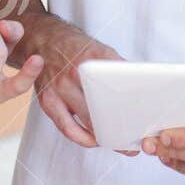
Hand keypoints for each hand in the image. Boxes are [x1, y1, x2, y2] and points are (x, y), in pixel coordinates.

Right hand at [18, 13, 126, 151]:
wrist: (43, 40)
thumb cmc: (75, 47)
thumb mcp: (101, 49)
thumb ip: (118, 68)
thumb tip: (139, 89)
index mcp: (93, 58)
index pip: (118, 86)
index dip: (131, 107)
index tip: (141, 121)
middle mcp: (75, 73)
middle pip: (103, 109)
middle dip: (119, 128)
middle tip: (132, 142)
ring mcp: (59, 88)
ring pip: (86, 121)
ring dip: (103, 137)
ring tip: (117, 144)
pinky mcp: (47, 101)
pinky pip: (67, 128)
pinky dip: (82, 138)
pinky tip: (93, 141)